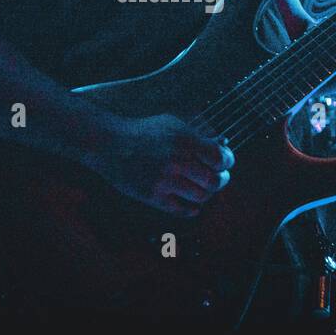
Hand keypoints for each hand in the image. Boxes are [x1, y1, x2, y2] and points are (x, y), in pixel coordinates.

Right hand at [92, 114, 233, 216]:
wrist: (109, 143)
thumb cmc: (142, 132)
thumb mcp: (172, 124)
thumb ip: (196, 136)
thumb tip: (222, 146)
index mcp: (184, 140)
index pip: (219, 158)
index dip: (226, 162)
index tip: (224, 163)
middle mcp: (176, 161)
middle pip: (213, 180)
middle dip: (220, 180)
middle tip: (219, 178)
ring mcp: (164, 180)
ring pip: (201, 196)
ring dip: (206, 194)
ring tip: (204, 189)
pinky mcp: (152, 196)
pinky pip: (181, 209)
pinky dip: (191, 209)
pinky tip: (192, 205)